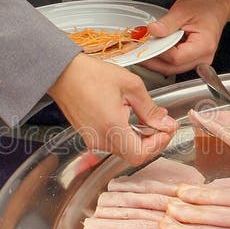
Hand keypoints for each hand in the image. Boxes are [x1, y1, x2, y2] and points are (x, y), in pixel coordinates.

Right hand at [48, 54, 176, 165]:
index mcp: (112, 127)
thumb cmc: (92, 74)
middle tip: (161, 123)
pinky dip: (127, 135)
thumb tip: (165, 124)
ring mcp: (93, 140)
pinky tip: (130, 117)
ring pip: (125, 150)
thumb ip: (150, 109)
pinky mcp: (89, 136)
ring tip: (145, 116)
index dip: (158, 145)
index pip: (140, 154)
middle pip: (134, 155)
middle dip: (152, 141)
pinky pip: (114, 143)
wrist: (63, 73)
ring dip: (140, 138)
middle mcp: (101, 139)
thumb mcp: (130, 85)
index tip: (166, 129)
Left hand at [141, 0, 229, 74]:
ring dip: (156, 62)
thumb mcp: (184, 9)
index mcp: (204, 46)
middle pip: (172, 68)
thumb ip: (167, 23)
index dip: (158, 52)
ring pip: (171, 69)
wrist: (217, 5)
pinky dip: (162, 59)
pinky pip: (174, 65)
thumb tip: (152, 31)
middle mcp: (203, 58)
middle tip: (137, 51)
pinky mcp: (192, 60)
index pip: (175, 58)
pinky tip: (154, 50)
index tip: (145, 44)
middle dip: (152, 61)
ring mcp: (198, 61)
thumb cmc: (206, 5)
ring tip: (143, 50)